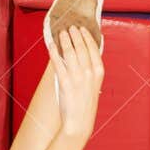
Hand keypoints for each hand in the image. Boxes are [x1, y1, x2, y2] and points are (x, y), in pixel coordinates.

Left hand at [54, 25, 103, 139]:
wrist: (79, 123)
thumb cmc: (86, 104)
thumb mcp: (93, 85)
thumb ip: (90, 70)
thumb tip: (80, 53)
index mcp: (99, 73)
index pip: (94, 48)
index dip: (87, 36)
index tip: (82, 29)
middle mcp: (89, 73)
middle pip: (81, 47)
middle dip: (75, 34)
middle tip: (69, 27)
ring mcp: (77, 77)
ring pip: (70, 51)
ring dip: (64, 39)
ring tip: (61, 33)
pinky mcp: (64, 82)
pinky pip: (58, 61)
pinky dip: (54, 51)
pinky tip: (51, 45)